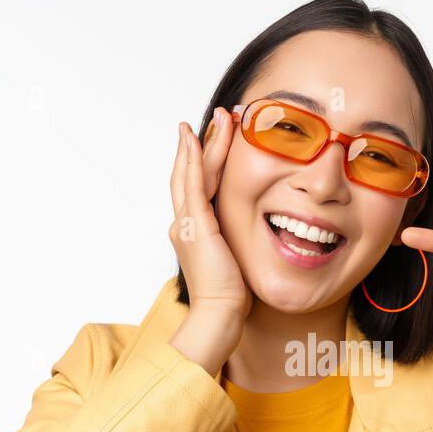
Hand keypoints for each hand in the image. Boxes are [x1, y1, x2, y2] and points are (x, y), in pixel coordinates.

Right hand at [169, 111, 251, 323]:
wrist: (219, 314)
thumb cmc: (230, 297)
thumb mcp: (233, 261)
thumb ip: (234, 243)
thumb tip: (247, 236)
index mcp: (193, 231)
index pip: (195, 187)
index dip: (201, 161)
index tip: (211, 139)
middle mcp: (184, 224)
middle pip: (188, 173)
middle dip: (200, 144)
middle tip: (216, 117)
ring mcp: (187, 223)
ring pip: (191, 173)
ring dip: (202, 143)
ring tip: (217, 118)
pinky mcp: (196, 226)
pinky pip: (193, 185)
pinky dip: (193, 160)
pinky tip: (196, 140)